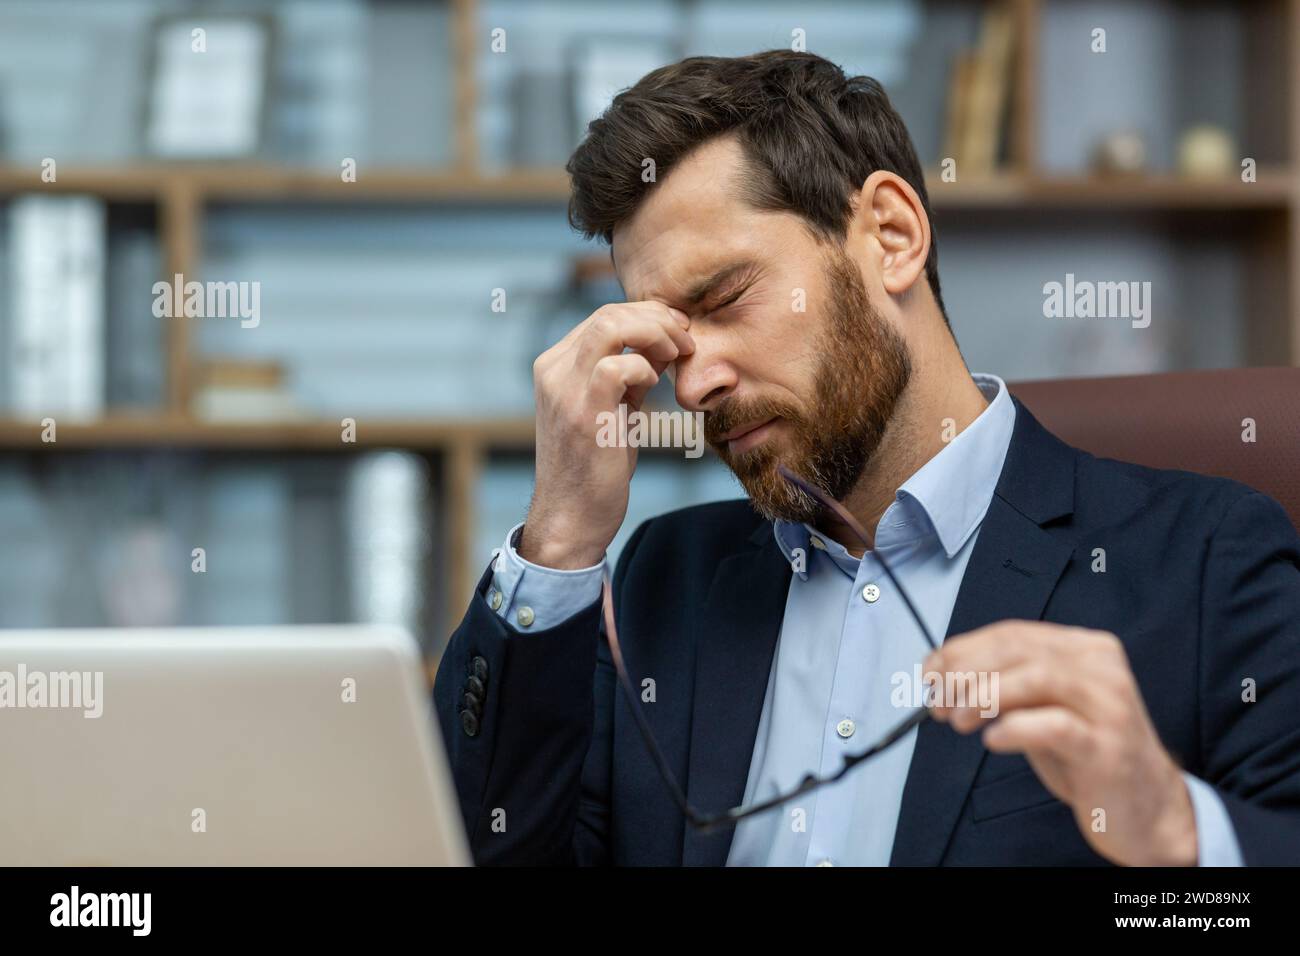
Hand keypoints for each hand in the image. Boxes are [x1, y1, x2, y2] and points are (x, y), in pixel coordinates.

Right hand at [520, 301, 693, 568]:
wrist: (571, 518)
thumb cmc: (594, 468)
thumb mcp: (612, 410)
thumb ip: (629, 376)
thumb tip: (661, 344)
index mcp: (556, 365)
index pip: (604, 316)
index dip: (647, 315)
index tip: (678, 331)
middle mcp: (553, 371)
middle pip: (608, 313)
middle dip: (657, 319)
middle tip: (686, 340)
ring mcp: (563, 390)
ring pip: (609, 327)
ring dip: (654, 334)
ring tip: (677, 355)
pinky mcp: (582, 414)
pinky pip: (616, 367)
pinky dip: (644, 369)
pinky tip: (653, 386)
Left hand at [923, 620, 1197, 865]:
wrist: (1146, 808)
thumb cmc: (1087, 755)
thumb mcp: (1041, 708)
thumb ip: (1004, 685)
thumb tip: (944, 674)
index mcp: (1085, 648)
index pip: (1011, 633)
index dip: (961, 651)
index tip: (930, 674)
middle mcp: (1101, 667)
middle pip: (1018, 649)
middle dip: (965, 673)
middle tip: (939, 703)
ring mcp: (1109, 705)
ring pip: (1037, 677)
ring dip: (984, 696)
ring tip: (960, 721)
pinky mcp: (1108, 747)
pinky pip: (1055, 725)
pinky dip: (1014, 728)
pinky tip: (993, 740)